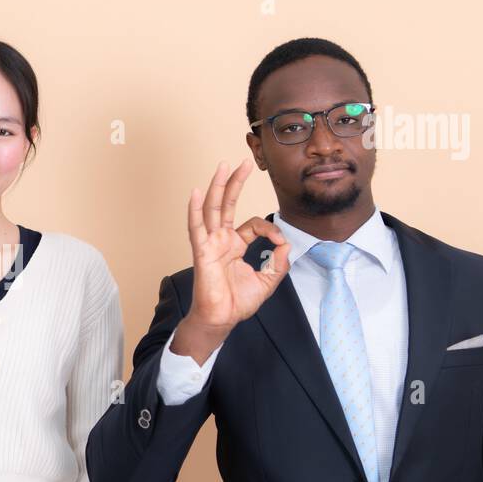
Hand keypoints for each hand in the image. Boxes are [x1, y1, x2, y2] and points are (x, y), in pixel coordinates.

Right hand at [172, 160, 290, 360]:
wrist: (221, 319)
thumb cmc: (237, 302)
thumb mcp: (267, 281)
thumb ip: (278, 262)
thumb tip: (287, 245)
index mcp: (234, 245)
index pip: (251, 224)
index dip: (269, 228)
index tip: (280, 242)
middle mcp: (220, 240)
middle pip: (227, 204)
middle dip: (235, 182)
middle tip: (243, 162)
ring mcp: (209, 244)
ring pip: (213, 209)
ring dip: (218, 186)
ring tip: (223, 166)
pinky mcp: (202, 252)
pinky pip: (197, 227)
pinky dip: (195, 210)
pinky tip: (197, 192)